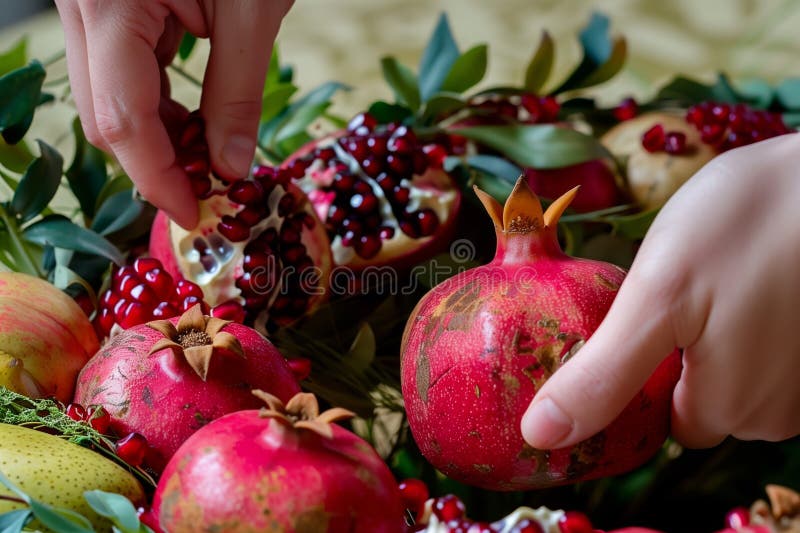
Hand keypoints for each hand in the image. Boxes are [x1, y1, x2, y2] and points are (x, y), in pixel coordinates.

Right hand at [54, 0, 293, 228]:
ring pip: (109, 99)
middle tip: (207, 190)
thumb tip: (230, 167)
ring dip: (158, 137)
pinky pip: (122, 77)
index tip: (192, 215)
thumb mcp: (250, 12)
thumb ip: (237, 92)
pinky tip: (193, 122)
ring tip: (209, 153)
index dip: (157, 177)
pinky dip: (156, 108)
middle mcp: (81, 8)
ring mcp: (88, 10)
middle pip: (104, 114)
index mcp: (108, 6)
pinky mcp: (108, 13)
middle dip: (156, 162)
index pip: (122, 116)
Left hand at [521, 133, 799, 449]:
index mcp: (729, 407)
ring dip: (708, 334)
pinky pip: (763, 349)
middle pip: (694, 401)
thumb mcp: (656, 299)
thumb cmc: (746, 226)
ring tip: (705, 279)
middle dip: (670, 356)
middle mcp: (776, 411)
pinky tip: (739, 278)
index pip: (656, 424)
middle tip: (662, 294)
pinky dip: (743, 319)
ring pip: (729, 374)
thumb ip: (604, 375)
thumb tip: (542, 435)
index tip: (618, 330)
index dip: (630, 382)